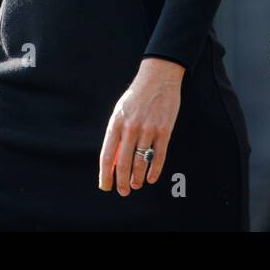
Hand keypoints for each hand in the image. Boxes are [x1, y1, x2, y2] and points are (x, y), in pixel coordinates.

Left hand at [97, 57, 182, 195]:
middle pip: (124, 163)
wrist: (158, 78)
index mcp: (116, 123)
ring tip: (136, 185)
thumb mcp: (120, 112)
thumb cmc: (136, 97)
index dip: (105, 175)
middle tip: (123, 191)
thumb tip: (113, 161)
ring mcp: (148, 129)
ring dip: (138, 178)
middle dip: (122, 181)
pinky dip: (154, 170)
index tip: (105, 186)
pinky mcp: (164, 130)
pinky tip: (151, 178)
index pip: (107, 155)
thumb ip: (117, 135)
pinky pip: (159, 156)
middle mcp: (130, 128)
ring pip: (141, 162)